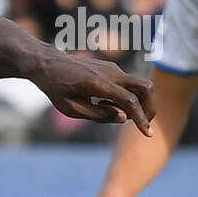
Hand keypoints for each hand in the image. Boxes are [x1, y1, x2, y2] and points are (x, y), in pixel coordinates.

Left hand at [34, 55, 154, 134]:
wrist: (47, 62)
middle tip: (144, 122)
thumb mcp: (70, 108)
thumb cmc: (55, 88)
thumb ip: (98, 115)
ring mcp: (112, 68)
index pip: (130, 102)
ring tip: (109, 110)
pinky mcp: (110, 68)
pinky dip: (125, 96)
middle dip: (151, 106)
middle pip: (146, 87)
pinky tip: (104, 103)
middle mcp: (110, 73)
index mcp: (98, 84)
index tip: (148, 133)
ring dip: (135, 103)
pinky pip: (127, 83)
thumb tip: (124, 118)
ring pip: (138, 85)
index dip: (141, 119)